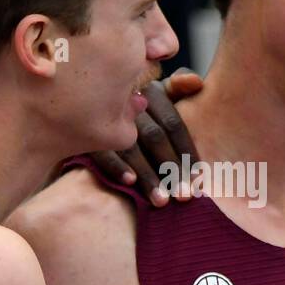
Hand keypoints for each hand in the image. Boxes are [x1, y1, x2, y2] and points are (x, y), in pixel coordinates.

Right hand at [90, 70, 202, 205]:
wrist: (85, 104)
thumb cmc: (135, 107)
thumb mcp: (157, 92)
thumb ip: (178, 88)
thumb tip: (196, 83)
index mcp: (150, 91)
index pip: (174, 124)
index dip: (187, 152)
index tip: (199, 179)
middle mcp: (127, 100)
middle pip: (154, 137)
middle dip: (171, 168)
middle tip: (184, 196)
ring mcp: (104, 117)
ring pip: (131, 147)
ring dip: (147, 175)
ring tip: (161, 201)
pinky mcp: (86, 133)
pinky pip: (102, 151)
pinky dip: (117, 166)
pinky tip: (131, 183)